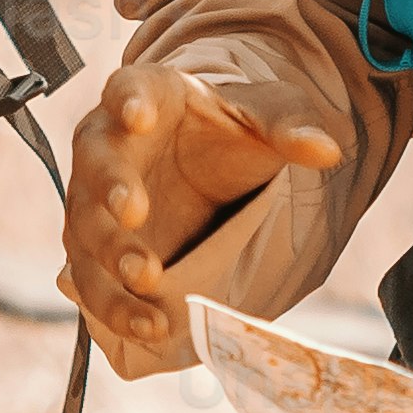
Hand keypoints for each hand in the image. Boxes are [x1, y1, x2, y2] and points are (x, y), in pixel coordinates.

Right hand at [60, 57, 342, 379]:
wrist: (208, 165)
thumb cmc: (225, 131)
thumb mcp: (264, 116)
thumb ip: (289, 128)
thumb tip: (328, 151)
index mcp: (145, 95)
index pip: (126, 88)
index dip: (127, 100)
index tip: (138, 116)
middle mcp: (107, 144)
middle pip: (94, 163)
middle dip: (110, 189)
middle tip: (134, 214)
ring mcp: (94, 199)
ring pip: (84, 230)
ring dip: (109, 259)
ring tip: (147, 284)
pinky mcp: (97, 249)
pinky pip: (91, 279)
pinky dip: (114, 305)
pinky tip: (147, 324)